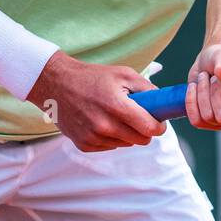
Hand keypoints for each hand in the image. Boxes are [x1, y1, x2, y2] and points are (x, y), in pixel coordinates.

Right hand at [26, 51, 166, 151]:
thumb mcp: (123, 74)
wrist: (57, 85)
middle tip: (138, 116)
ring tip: (115, 115)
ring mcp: (93, 137)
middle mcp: (104, 126)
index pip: (150, 129)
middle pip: (141, 140)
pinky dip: (112, 137)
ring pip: (126, 144)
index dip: (159, 126)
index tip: (159, 121)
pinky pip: (110, 146)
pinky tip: (103, 121)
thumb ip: (147, 88)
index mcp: (117, 106)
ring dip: (127, 133)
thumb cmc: (93, 77)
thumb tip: (163, 102)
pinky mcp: (84, 145)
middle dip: (144, 129)